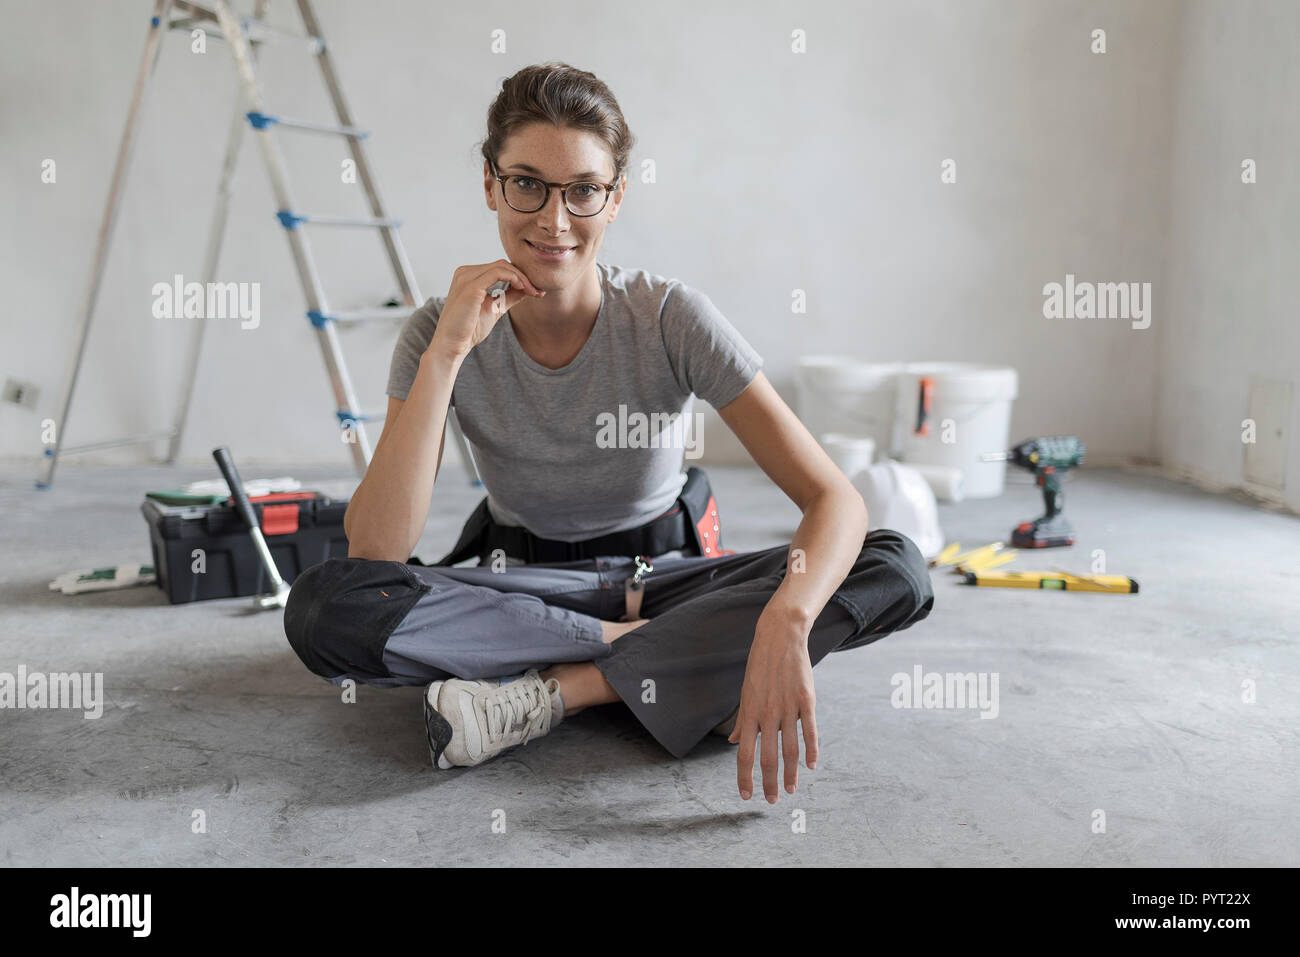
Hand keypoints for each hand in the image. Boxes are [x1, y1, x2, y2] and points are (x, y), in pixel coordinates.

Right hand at [427, 260, 544, 359]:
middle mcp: (465, 272)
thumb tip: (527, 289)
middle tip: (538, 291)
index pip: (499, 268)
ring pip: (502, 266)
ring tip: (533, 292)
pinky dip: (515, 279)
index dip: (520, 277)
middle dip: (523, 276)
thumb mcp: (494, 309)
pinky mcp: (471, 286)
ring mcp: (466, 277)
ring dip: (522, 278)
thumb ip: (509, 296)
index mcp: (468, 276)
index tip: (536, 291)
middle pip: (502, 265)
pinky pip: (498, 272)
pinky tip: (524, 289)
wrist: (452, 345)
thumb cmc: (469, 329)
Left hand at [731, 611, 816, 801]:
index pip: (745, 753)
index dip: (745, 777)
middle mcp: (767, 713)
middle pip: (767, 757)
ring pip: (789, 749)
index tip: (746, 795)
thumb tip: (735, 742)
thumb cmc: (760, 667)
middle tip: (772, 800)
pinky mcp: (806, 700)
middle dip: (768, 782)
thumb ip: (742, 720)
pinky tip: (812, 766)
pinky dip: (811, 750)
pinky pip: (809, 730)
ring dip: (791, 773)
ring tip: (792, 789)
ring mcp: (787, 707)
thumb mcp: (746, 692)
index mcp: (750, 713)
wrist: (780, 638)